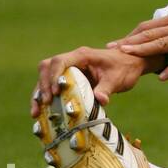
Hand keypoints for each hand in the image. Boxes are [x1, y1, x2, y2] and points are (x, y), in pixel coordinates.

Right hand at [32, 47, 158, 117]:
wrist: (132, 65)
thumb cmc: (125, 69)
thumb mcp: (118, 79)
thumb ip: (107, 88)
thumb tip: (101, 100)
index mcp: (83, 55)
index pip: (60, 61)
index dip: (54, 76)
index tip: (55, 91)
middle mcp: (73, 60)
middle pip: (47, 68)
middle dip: (42, 85)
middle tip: (45, 103)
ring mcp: (69, 68)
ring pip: (46, 76)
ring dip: (39, 93)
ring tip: (36, 112)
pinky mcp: (69, 77)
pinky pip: (52, 85)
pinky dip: (45, 97)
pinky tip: (41, 112)